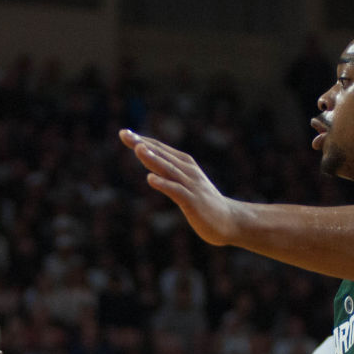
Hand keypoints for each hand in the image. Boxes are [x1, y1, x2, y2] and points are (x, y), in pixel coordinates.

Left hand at [120, 130, 243, 245]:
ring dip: (153, 158)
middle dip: (142, 144)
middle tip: (124, 134)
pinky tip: (150, 179)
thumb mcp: (185, 185)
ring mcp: (190, 185)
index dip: (142, 140)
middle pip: (161, 154)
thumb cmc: (204, 203)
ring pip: (168, 169)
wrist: (229, 220)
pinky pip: (176, 191)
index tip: (123, 133)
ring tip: (138, 148)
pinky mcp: (192, 201)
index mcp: (184, 165)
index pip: (160, 149)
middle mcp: (187, 171)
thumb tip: (152, 170)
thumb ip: (170, 176)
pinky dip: (163, 184)